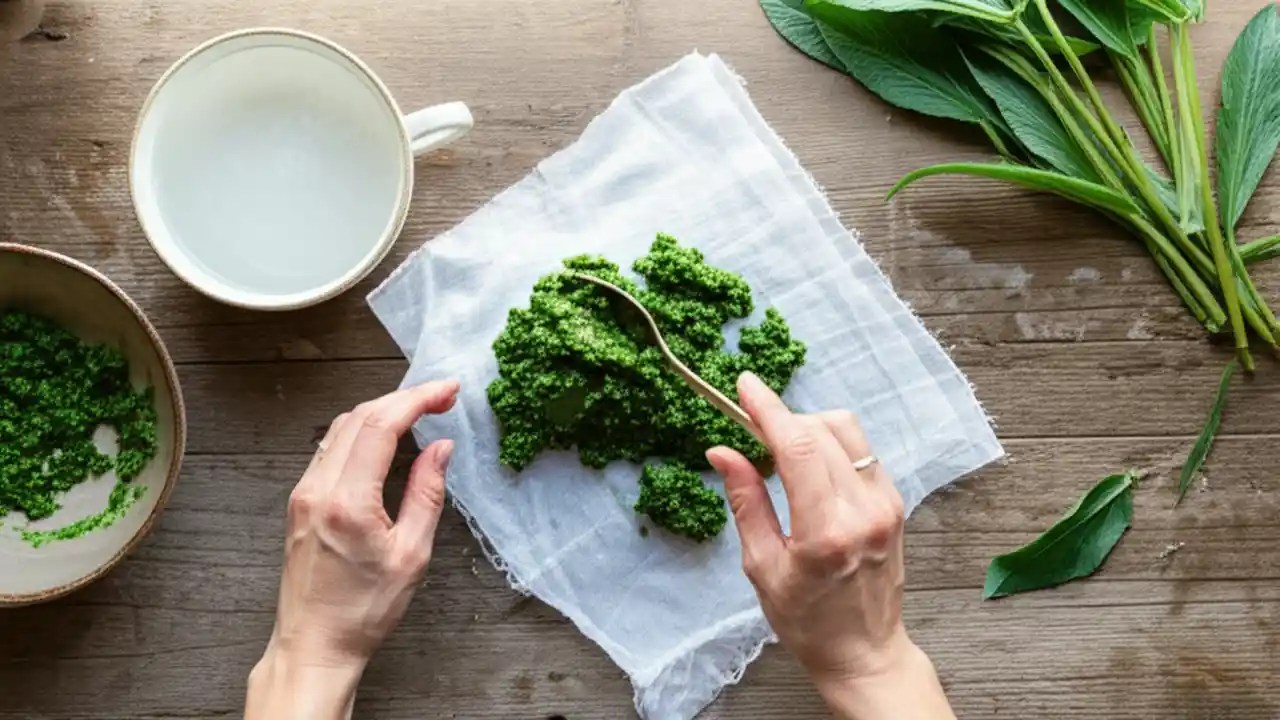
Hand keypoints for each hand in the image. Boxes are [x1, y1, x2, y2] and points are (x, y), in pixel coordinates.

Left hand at [245, 380, 458, 719]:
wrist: (314, 645)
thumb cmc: (364, 610)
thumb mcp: (411, 554)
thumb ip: (427, 494)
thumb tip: (441, 449)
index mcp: (347, 503)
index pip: (380, 426)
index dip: (417, 399)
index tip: (447, 391)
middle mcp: (317, 490)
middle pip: (358, 417)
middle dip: (402, 398)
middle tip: (440, 396)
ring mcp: (302, 494)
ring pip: (340, 429)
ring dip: (380, 410)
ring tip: (418, 411)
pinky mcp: (298, 501)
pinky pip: (329, 449)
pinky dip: (361, 431)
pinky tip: (385, 438)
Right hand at [706, 372, 952, 719]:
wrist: (865, 653)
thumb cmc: (808, 621)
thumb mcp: (762, 566)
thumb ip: (746, 501)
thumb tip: (723, 451)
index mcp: (826, 532)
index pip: (797, 447)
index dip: (768, 408)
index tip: (745, 385)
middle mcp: (863, 511)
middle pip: (821, 430)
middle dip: (783, 418)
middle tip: (751, 428)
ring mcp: (886, 505)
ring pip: (847, 432)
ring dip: (809, 427)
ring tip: (781, 451)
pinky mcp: (895, 503)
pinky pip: (861, 451)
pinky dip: (831, 445)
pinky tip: (810, 468)